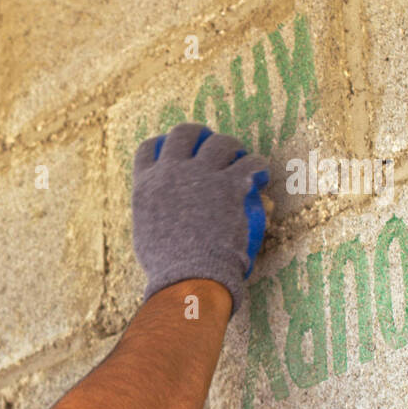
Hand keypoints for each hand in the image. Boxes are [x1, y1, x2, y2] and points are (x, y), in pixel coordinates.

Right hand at [132, 122, 270, 316]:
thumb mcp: (147, 235)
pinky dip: (258, 166)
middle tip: (212, 147)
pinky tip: (261, 175)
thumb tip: (163, 216)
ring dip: (233, 147)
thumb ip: (154, 215)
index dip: (163, 144)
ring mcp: (200, 175)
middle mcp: (171, 172)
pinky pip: (250, 162)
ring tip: (240, 160)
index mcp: (146, 185)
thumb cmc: (168, 267)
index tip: (176, 151)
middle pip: (184, 133)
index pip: (149, 148)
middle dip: (200, 134)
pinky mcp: (228, 184)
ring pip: (220, 142)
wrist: (188, 275)